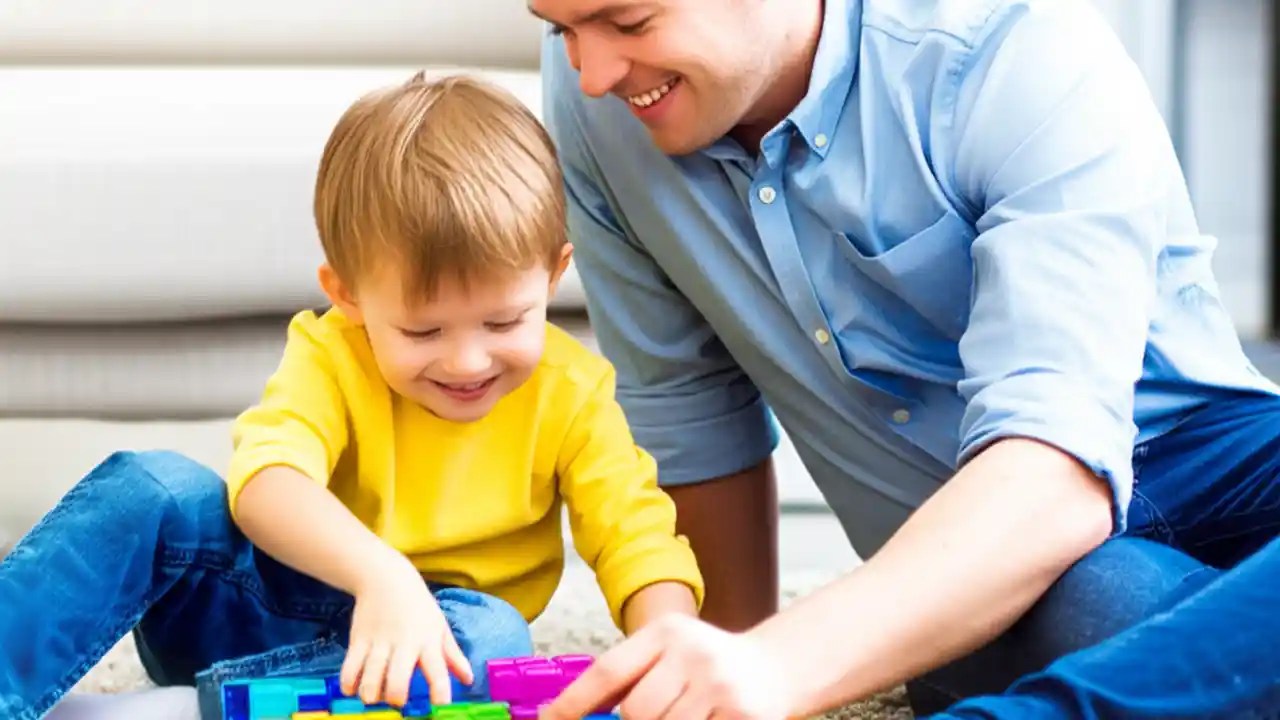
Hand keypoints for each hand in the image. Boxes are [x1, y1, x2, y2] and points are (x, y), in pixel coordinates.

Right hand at [340, 554, 473, 707]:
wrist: (386, 578)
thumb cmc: (418, 607)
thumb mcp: (440, 627)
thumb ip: (453, 656)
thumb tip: (468, 680)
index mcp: (428, 642)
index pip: (438, 672)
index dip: (440, 693)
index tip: (440, 708)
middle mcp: (404, 645)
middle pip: (397, 682)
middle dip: (396, 699)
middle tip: (397, 701)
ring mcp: (379, 643)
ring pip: (370, 680)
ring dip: (371, 695)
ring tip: (374, 695)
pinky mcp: (358, 640)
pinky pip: (350, 670)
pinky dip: (349, 685)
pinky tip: (353, 688)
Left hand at [539, 615, 793, 719]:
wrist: (775, 668)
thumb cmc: (708, 667)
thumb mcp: (668, 654)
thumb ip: (628, 678)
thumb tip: (565, 712)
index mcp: (667, 632)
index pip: (607, 672)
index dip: (572, 704)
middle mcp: (694, 653)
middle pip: (636, 711)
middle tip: (653, 715)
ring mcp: (721, 686)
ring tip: (683, 714)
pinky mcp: (745, 716)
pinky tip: (702, 719)